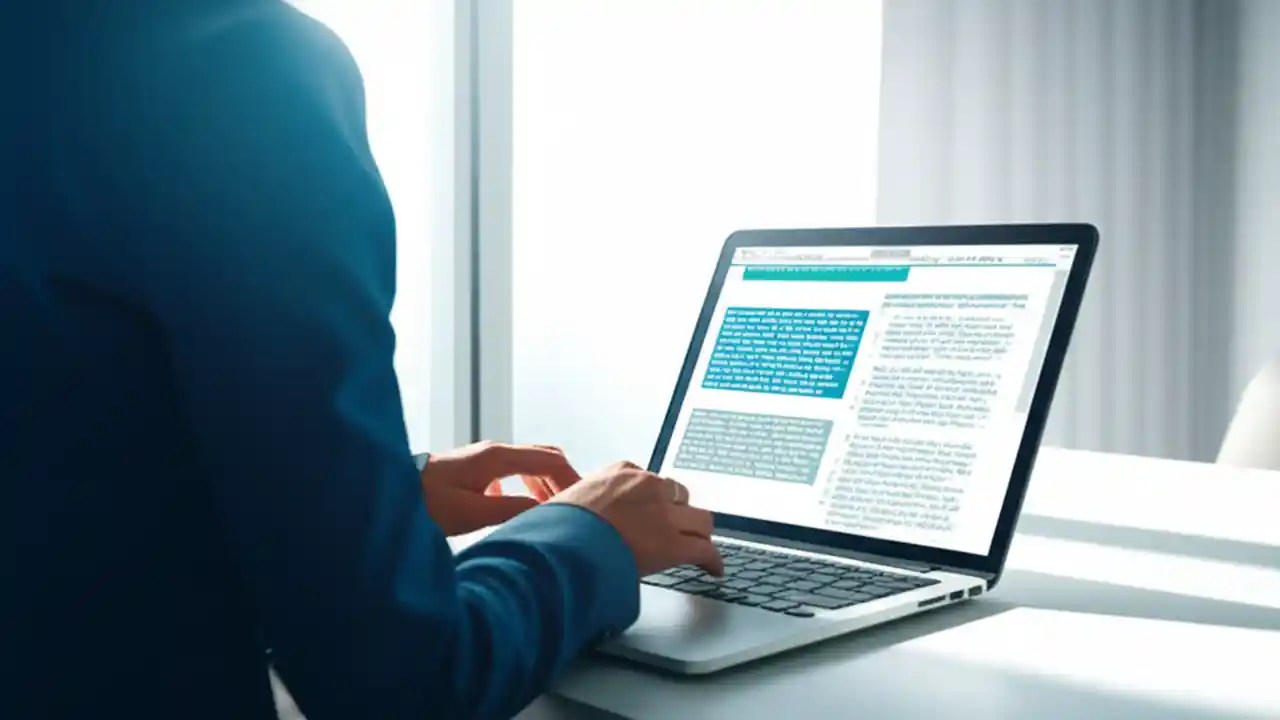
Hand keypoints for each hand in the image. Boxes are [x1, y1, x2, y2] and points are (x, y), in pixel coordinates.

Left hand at [421, 441, 579, 535]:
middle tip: (574, 508)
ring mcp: (485, 456)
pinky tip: (522, 507)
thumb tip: (547, 512)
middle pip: (544, 456)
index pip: (550, 459)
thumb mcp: (472, 513)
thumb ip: (512, 511)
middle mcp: (495, 450)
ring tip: (553, 510)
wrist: (392, 493)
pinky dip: (528, 485)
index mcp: (498, 457)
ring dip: (545, 484)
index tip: (583, 502)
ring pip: (529, 463)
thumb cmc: (427, 504)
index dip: (571, 479)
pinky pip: (513, 471)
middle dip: (562, 480)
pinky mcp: (476, 467)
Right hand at [549, 461, 722, 576]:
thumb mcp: (561, 504)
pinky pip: (705, 550)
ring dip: (698, 533)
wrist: (560, 546)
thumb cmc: (554, 529)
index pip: (649, 481)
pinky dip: (712, 561)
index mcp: (620, 473)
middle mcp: (647, 486)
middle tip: (677, 529)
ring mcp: (663, 514)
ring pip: (699, 520)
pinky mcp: (673, 543)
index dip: (654, 501)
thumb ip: (576, 509)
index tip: (652, 511)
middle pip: (679, 496)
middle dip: (679, 513)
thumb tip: (564, 524)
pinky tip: (714, 570)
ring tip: (699, 546)